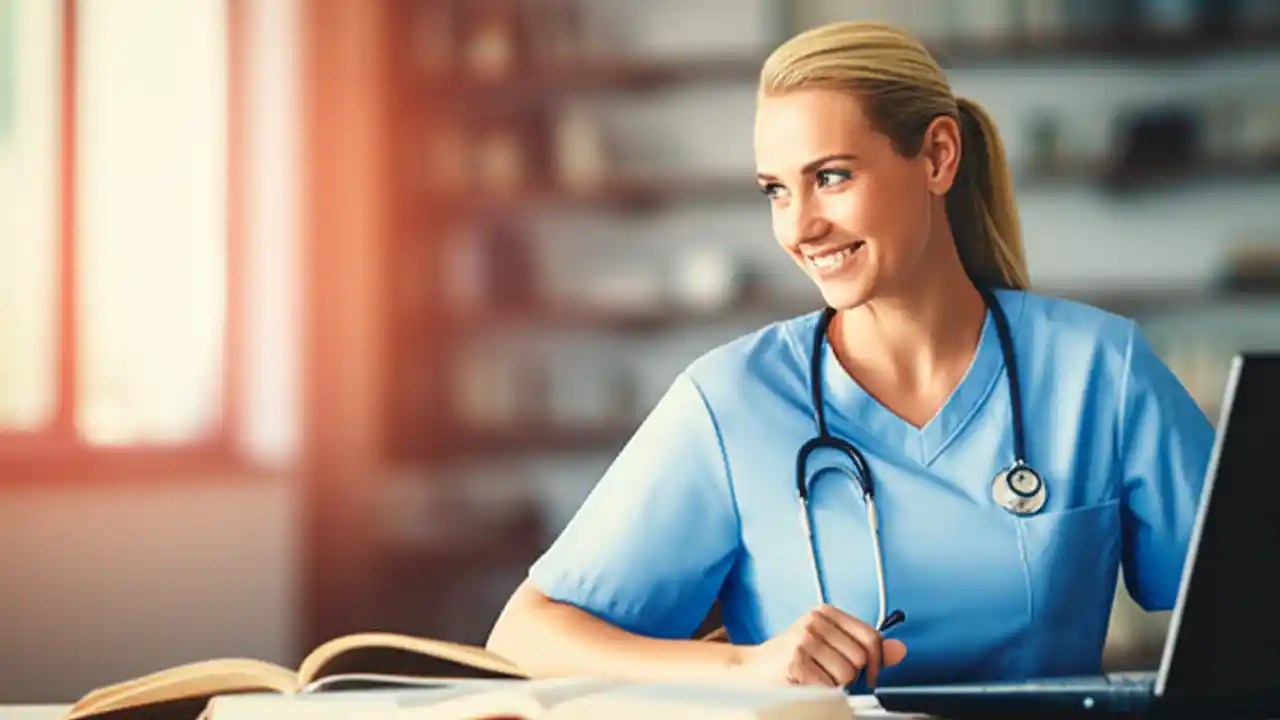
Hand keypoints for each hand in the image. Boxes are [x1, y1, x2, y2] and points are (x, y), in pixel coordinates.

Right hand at [731, 604, 906, 687]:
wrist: (750, 670)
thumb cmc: (792, 659)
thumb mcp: (830, 645)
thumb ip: (865, 648)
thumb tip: (900, 650)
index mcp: (825, 612)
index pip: (871, 636)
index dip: (876, 662)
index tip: (869, 675)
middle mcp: (814, 621)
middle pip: (860, 658)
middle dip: (850, 675)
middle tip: (827, 675)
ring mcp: (803, 640)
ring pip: (846, 674)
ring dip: (834, 686)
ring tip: (815, 679)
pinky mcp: (795, 661)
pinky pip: (829, 687)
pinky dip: (821, 693)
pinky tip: (805, 685)